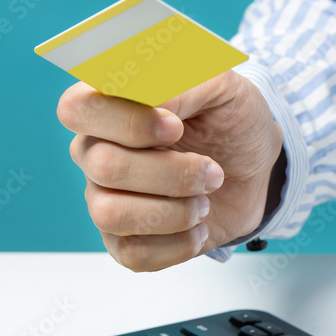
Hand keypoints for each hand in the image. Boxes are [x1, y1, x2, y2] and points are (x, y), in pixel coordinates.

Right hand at [57, 71, 282, 270]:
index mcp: (110, 105)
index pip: (77, 108)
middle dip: (172, 173)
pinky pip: (131, 253)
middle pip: (104, 166)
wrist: (258, 169)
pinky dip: (177, 244)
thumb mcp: (222, 86)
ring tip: (204, 203)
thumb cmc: (232, 121)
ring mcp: (105, 197)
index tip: (176, 127)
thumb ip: (182, 82)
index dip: (127, 122)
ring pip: (110, 214)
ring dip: (172, 212)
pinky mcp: (124, 239)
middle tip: (212, 171)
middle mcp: (96, 151)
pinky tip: (198, 228)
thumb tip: (150, 98)